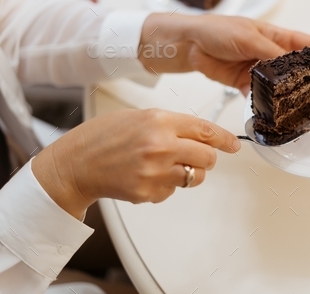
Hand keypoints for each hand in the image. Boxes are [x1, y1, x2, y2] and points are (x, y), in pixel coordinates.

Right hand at [32, 109, 239, 218]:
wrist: (75, 164)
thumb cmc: (102, 137)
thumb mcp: (139, 116)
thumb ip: (171, 124)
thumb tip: (199, 134)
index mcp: (160, 121)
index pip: (206, 130)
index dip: (225, 139)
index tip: (233, 145)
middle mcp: (161, 146)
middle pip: (207, 157)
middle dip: (207, 158)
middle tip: (199, 157)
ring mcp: (155, 171)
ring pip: (195, 177)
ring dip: (189, 173)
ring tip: (167, 167)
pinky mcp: (148, 192)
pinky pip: (172, 191)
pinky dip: (166, 186)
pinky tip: (146, 176)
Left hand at [138, 14, 309, 94]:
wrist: (189, 44)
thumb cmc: (217, 29)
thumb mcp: (249, 38)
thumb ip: (271, 54)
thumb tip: (292, 69)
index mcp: (275, 36)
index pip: (305, 44)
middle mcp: (270, 53)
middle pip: (294, 68)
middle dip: (304, 79)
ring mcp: (258, 69)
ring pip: (278, 84)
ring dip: (285, 94)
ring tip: (297, 105)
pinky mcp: (245, 83)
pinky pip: (260, 96)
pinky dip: (265, 104)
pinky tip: (272, 111)